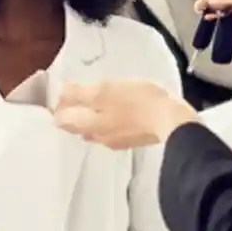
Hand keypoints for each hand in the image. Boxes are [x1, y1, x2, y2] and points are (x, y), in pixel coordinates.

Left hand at [53, 80, 196, 148]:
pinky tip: (115, 112)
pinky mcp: (132, 139)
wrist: (172, 122)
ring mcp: (115, 140)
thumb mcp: (106, 90)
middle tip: (74, 97)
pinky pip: (111, 131)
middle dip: (72, 114)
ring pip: (93, 130)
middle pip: (77, 127)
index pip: (62, 120)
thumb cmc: (139, 103)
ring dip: (90, 117)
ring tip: (94, 102)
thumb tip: (62, 95)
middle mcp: (98, 137)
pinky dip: (108, 121)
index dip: (59, 106)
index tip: (63, 93)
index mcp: (89, 124)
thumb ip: (80, 94)